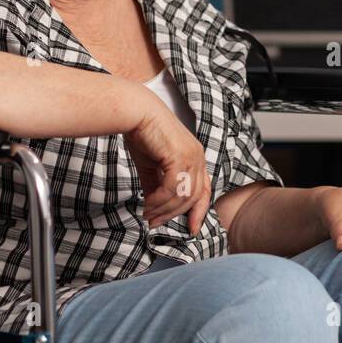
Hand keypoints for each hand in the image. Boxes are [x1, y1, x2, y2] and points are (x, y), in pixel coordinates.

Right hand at [124, 96, 211, 232]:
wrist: (136, 113)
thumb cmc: (143, 134)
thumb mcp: (152, 166)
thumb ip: (156, 186)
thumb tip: (154, 206)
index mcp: (196, 158)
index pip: (205, 191)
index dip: (199, 212)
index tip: (191, 229)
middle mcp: (198, 157)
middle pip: (193, 197)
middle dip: (174, 215)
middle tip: (155, 223)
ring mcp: (192, 156)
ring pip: (183, 195)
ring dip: (164, 209)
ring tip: (148, 214)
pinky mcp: (180, 156)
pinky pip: (171, 188)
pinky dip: (159, 200)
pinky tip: (147, 203)